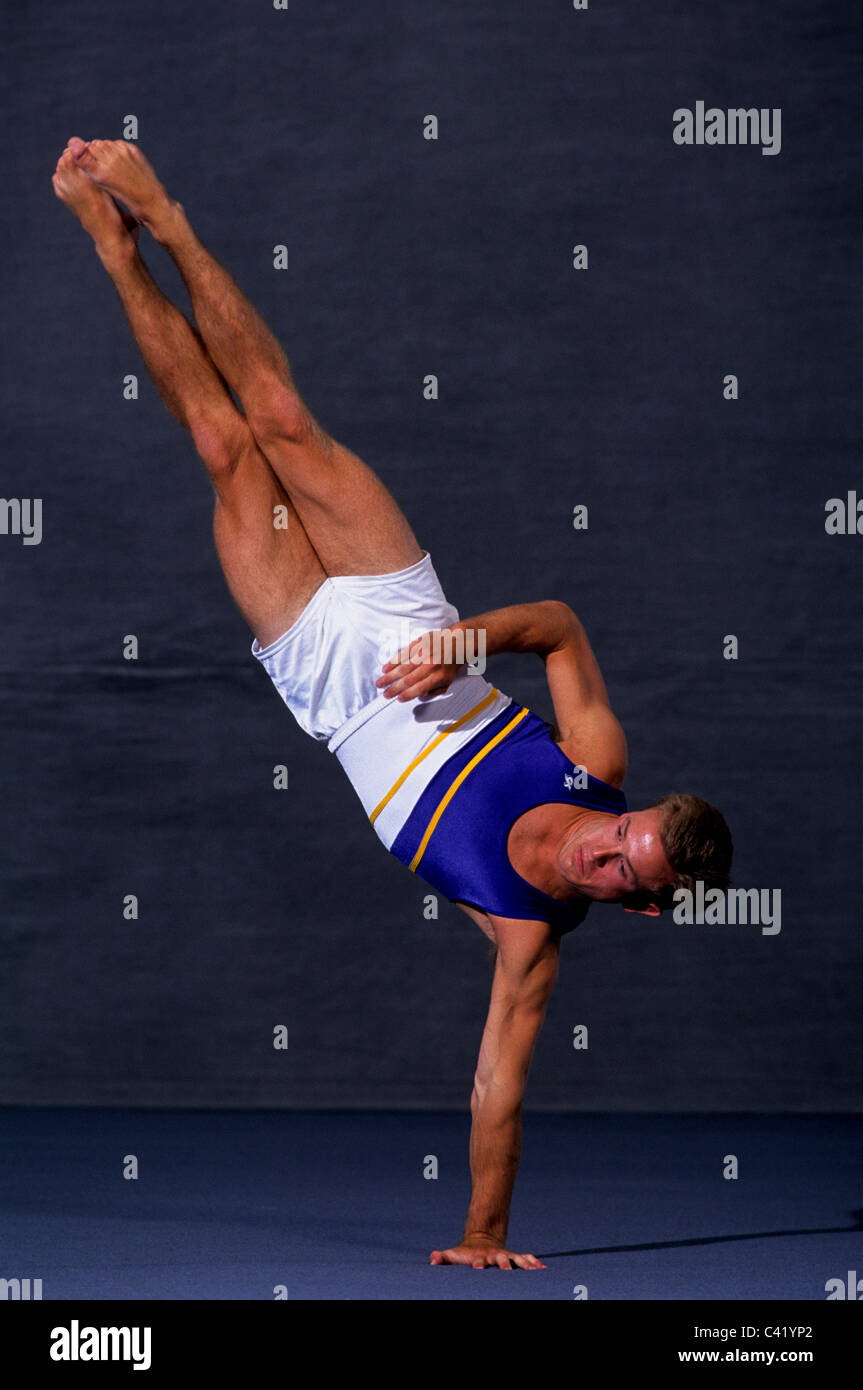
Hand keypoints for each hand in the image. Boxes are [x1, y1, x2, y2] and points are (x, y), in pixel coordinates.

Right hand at [376, 629, 462, 701]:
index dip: (407, 695)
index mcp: (438, 676)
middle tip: (384, 694)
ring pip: (403, 666)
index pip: (419, 688)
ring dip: (390, 676)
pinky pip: (403, 654)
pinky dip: (393, 662)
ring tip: (380, 683)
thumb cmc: (451, 664)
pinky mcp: (419, 643)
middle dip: (394, 688)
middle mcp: (430, 664)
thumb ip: (434, 691)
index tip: (397, 699)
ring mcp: (424, 653)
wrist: (458, 642)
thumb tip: (419, 695)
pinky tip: (385, 668)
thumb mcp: (448, 682)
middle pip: (408, 679)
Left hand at [429, 1237, 545, 1269]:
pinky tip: (543, 1269)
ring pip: (516, 1258)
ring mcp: (505, 1256)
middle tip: (507, 1270)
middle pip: (500, 1260)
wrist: (481, 1240)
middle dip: (503, 1264)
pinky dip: (534, 1263)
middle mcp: (494, 1256)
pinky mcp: (514, 1257)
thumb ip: (442, 1257)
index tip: (478, 1269)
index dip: (477, 1265)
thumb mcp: (452, 1255)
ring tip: (533, 1271)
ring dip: (524, 1264)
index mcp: (479, 1258)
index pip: (478, 1262)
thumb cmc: (464, 1254)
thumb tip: (432, 1259)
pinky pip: (526, 1259)